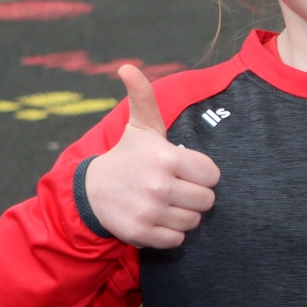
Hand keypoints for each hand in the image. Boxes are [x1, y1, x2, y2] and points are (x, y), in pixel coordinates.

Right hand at [83, 65, 220, 247]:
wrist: (93, 191)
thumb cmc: (127, 157)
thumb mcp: (140, 127)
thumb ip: (143, 97)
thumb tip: (127, 67)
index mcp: (167, 158)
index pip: (213, 176)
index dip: (200, 174)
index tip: (182, 170)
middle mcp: (159, 185)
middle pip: (207, 201)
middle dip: (194, 196)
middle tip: (173, 188)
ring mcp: (151, 211)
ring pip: (194, 222)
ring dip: (182, 214)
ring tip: (163, 202)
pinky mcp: (142, 234)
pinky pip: (177, 239)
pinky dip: (170, 232)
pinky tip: (155, 218)